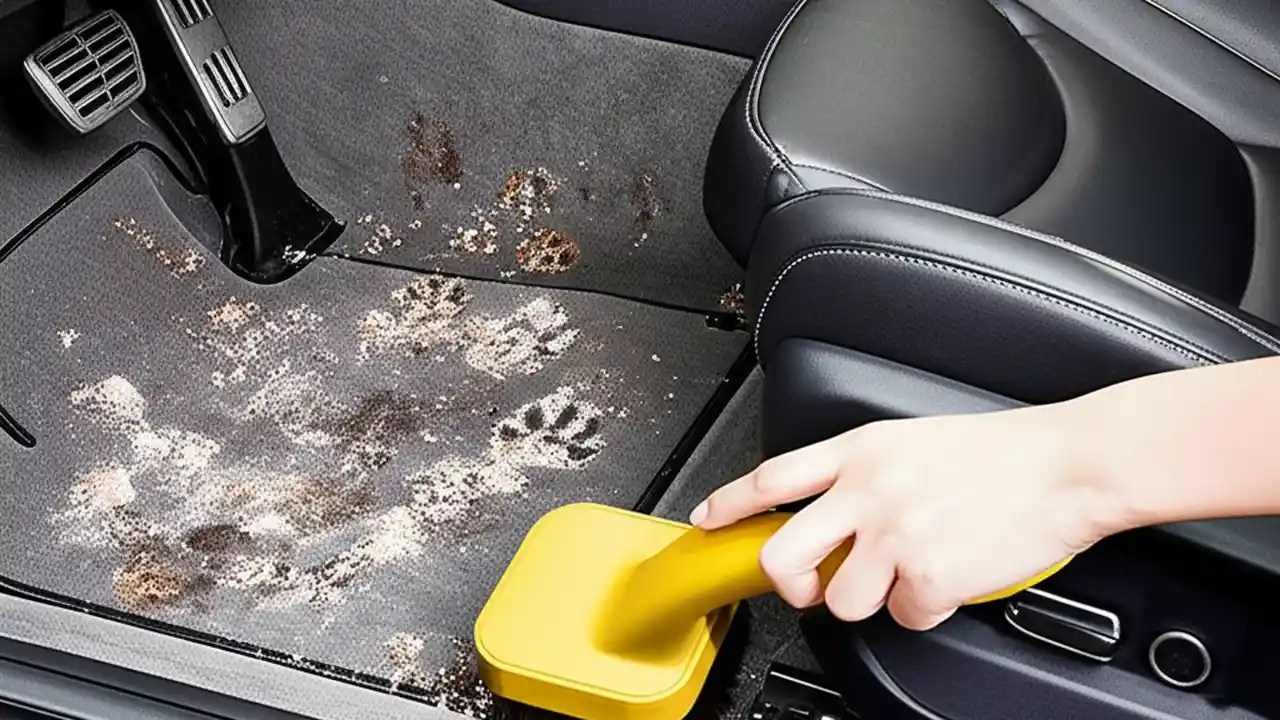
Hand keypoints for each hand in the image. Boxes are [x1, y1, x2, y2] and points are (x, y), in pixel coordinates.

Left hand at [690, 405, 1124, 629]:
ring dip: (873, 599)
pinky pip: (904, 617)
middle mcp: (867, 491)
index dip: (730, 502)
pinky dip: (925, 609)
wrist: (1067, 463)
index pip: (773, 477)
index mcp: (861, 451)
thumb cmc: (1002, 451)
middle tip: (810, 585)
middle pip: (783, 554)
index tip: (705, 518)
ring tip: (911, 572)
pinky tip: (950, 579)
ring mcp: (895, 535)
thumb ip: (863, 472)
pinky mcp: (928, 575)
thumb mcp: (913, 440)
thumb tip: (833, 513)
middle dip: (788, 582)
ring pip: (842, 600)